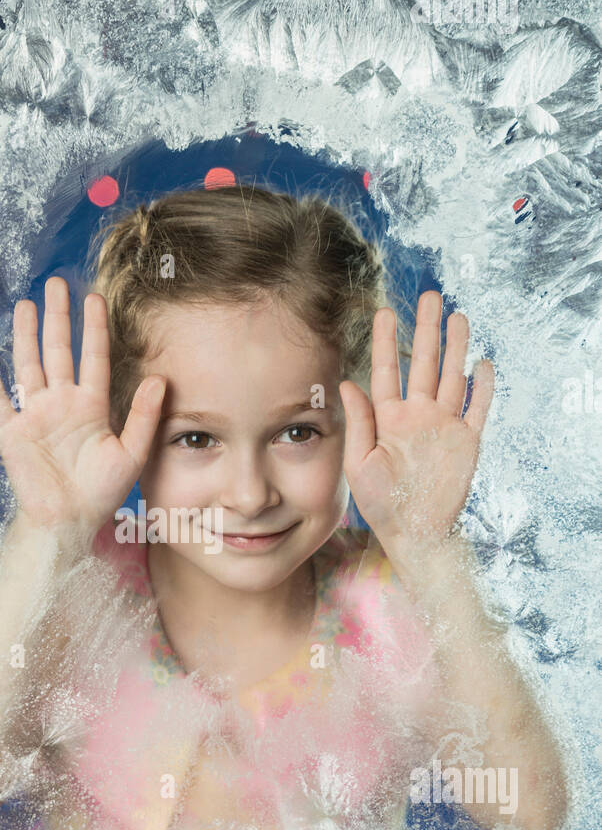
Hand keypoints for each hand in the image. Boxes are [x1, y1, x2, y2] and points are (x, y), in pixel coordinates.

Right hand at [0, 277, 165, 531]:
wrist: (67, 523)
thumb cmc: (101, 493)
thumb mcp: (131, 453)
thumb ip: (145, 416)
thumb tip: (161, 378)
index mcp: (91, 407)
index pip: (93, 358)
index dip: (94, 328)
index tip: (94, 297)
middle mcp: (62, 404)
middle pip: (58, 351)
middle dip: (57, 317)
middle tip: (56, 283)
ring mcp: (35, 415)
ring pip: (28, 366)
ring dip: (25, 336)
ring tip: (24, 305)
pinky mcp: (12, 433)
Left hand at [338, 292, 493, 552]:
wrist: (415, 533)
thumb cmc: (381, 504)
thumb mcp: (360, 462)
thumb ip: (359, 421)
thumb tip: (347, 382)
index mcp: (389, 419)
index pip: (387, 370)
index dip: (387, 341)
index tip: (385, 312)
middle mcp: (418, 416)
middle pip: (425, 363)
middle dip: (427, 330)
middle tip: (430, 296)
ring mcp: (444, 426)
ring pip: (453, 377)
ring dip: (456, 347)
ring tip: (458, 316)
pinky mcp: (466, 442)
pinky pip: (477, 408)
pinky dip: (482, 386)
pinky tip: (483, 362)